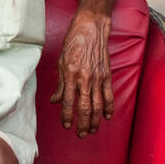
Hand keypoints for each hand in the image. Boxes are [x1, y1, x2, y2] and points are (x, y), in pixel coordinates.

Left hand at [49, 9, 113, 136]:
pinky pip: (109, 95)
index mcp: (70, 75)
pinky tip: (107, 117)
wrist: (91, 28)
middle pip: (85, 108)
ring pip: (98, 105)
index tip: (66, 125)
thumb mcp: (61, 61)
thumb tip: (55, 100)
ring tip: (93, 131)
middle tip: (81, 135)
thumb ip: (60, 83)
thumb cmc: (73, 42)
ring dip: (96, 121)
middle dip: (83, 124)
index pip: (68, 102)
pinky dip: (109, 107)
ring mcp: (98, 77)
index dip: (67, 116)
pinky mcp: (107, 74)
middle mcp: (84, 78)